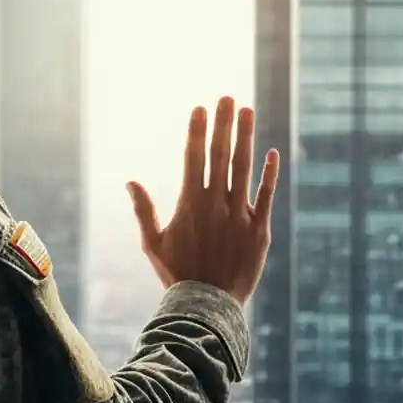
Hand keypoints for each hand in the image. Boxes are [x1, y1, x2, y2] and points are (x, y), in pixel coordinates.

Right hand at [126, 98, 279, 304]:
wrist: (208, 306)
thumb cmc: (176, 274)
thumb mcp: (152, 242)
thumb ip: (143, 210)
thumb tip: (131, 181)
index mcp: (190, 203)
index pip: (193, 157)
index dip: (197, 130)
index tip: (200, 107)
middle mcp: (216, 202)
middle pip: (220, 154)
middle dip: (223, 123)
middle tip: (227, 97)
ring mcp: (240, 214)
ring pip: (244, 167)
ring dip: (245, 137)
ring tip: (247, 111)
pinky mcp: (259, 229)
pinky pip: (267, 195)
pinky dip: (270, 174)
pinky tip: (272, 152)